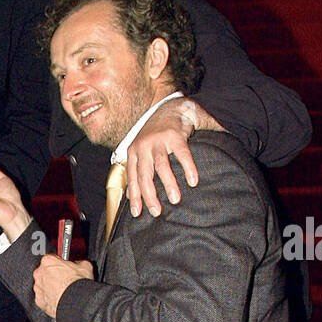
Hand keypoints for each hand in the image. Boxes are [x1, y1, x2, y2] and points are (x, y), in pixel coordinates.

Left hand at [32, 254, 92, 317]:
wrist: (76, 302)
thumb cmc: (77, 284)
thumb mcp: (84, 266)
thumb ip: (78, 262)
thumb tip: (80, 264)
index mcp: (48, 261)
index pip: (52, 258)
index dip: (60, 263)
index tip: (65, 267)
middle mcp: (39, 273)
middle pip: (45, 272)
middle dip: (54, 275)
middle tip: (65, 279)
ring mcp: (38, 287)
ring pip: (43, 285)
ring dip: (50, 287)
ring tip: (63, 291)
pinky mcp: (39, 300)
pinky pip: (43, 297)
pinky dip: (49, 298)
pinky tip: (59, 298)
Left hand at [123, 99, 223, 217]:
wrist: (171, 108)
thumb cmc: (156, 135)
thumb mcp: (141, 151)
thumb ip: (137, 171)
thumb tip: (129, 197)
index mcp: (134, 152)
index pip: (132, 178)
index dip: (135, 196)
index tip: (138, 213)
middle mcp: (143, 146)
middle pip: (145, 175)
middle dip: (150, 195)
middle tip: (157, 212)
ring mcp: (159, 140)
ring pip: (162, 166)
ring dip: (169, 185)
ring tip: (176, 199)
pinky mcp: (175, 135)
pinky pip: (182, 155)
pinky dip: (188, 169)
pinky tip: (193, 181)